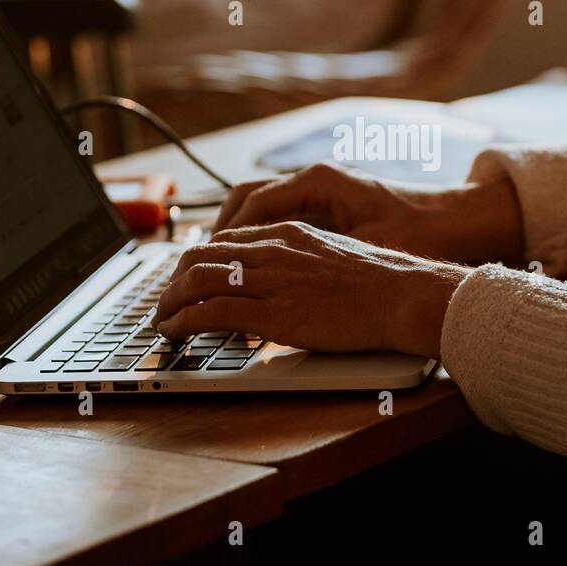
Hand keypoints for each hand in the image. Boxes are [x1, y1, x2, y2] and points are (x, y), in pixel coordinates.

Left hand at [152, 221, 470, 357]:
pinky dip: (184, 322)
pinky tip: (175, 333)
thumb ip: (301, 263)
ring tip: (162, 323)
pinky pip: (212, 312)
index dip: (197, 261)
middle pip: (200, 256)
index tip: (187, 281)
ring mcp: (271, 280)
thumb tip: (285, 282)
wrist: (403, 294)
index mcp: (288, 232)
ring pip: (198, 281)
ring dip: (170, 303)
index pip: (225, 240)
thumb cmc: (381, 282)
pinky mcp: (273, 313)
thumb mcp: (334, 257)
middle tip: (165, 304)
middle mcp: (272, 249)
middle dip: (173, 282)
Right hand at [215, 162, 523, 264]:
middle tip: (201, 267)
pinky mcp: (330, 207)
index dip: (226, 238)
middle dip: (221, 232)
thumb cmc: (419, 232)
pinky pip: (281, 218)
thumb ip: (317, 260)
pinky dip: (260, 238)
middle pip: (248, 199)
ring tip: (219, 268)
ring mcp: (322, 192)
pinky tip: (256, 267)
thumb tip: (273, 277)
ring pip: (261, 207)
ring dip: (238, 235)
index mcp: (321, 181)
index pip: (253, 203)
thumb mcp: (367, 249)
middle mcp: (317, 180)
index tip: (209, 264)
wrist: (460, 223)